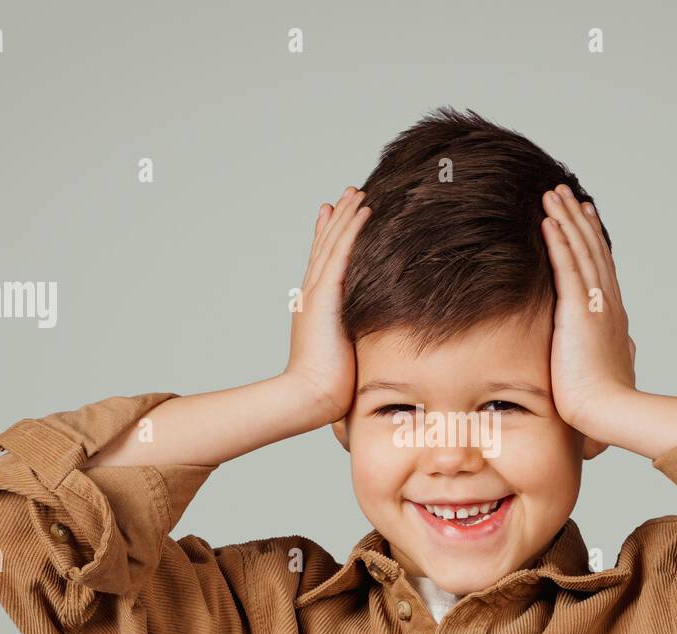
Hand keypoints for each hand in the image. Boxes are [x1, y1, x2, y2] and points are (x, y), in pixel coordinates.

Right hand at [284, 186, 370, 424]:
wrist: (310, 397)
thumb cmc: (330, 388)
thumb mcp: (345, 354)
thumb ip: (352, 340)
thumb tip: (366, 342)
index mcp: (316, 308)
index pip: (324, 264)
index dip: (329, 237)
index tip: (336, 214)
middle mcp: (313, 295)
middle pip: (326, 246)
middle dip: (338, 218)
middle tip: (349, 193)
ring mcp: (317, 293)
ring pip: (333, 244)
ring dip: (347, 216)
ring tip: (359, 193)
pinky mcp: (325, 296)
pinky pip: (342, 254)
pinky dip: (351, 230)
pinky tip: (363, 211)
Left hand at [540, 184, 636, 436]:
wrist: (606, 411)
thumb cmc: (603, 402)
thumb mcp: (610, 370)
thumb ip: (613, 354)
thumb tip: (624, 351)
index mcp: (611, 316)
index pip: (600, 269)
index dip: (592, 240)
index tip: (584, 217)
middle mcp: (607, 303)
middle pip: (592, 250)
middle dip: (578, 220)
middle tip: (566, 193)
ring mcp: (595, 304)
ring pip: (580, 251)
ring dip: (566, 219)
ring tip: (551, 194)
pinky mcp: (579, 310)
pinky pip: (567, 267)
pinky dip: (559, 241)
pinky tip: (548, 220)